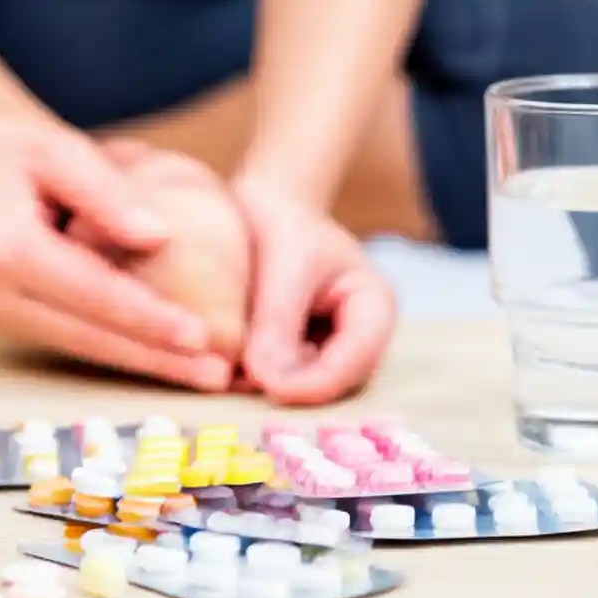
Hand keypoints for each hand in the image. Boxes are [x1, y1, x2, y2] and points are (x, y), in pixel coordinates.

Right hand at [0, 69, 231, 390]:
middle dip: (158, 361)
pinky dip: (116, 349)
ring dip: (143, 364)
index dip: (150, 318)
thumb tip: (161, 239)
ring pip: (82, 348)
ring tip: (202, 376)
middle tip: (220, 376)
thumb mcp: (52, 149)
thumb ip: (106, 192)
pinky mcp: (6, 321)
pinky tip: (161, 356)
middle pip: (93, 337)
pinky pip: (69, 340)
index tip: (202, 336)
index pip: (95, 293)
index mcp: (9, 250)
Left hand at [237, 187, 396, 404]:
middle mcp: (358, 337)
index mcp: (374, 308)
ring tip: (225, 368)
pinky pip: (278, 378)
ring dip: (265, 385)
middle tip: (238, 382)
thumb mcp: (286, 264)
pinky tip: (223, 361)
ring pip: (303, 387)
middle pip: (332, 384)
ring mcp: (328, 350)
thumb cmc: (283, 223)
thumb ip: (280, 322)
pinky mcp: (296, 356)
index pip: (355, 362)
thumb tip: (269, 381)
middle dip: (289, 390)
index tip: (269, 386)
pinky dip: (252, 376)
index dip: (315, 384)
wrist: (265, 208)